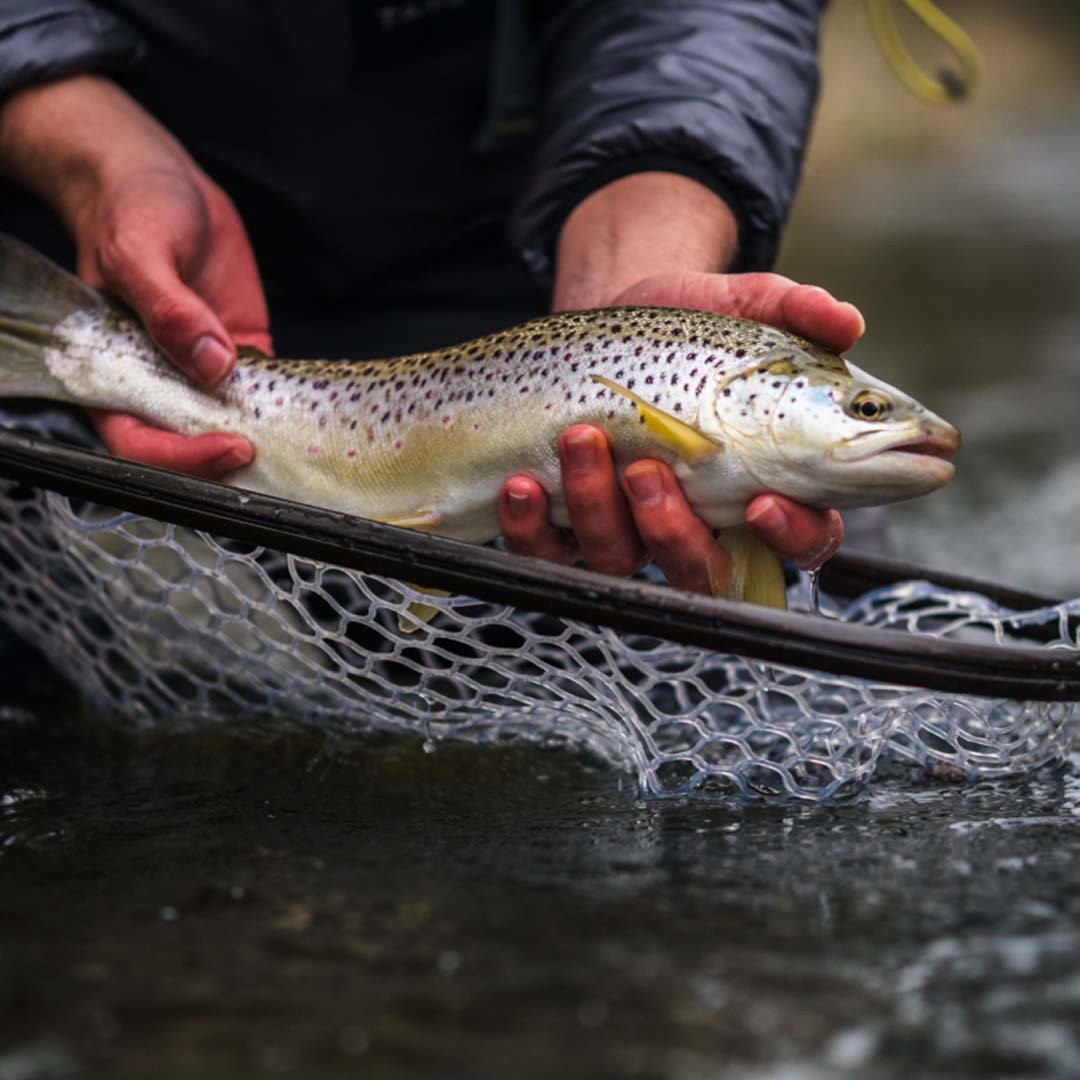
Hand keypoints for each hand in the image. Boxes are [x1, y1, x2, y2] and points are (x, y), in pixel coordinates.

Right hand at [0, 76, 266, 478]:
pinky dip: (288, 407)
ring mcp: (203, 370)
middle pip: (188, 445)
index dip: (180, 456)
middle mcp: (159, 380)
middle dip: (228, 463)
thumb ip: (169, 310)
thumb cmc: (131, 210)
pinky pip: (266, 391)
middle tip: (271, 454)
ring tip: (300, 447)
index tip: (228, 446)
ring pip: (232, 425)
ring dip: (264, 440)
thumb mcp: (138, 252)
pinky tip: (313, 415)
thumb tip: (211, 364)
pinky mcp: (242, 350)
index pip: (138, 439)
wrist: (161, 180)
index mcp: (116, 370)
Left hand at [499, 173, 857, 590]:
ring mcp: (631, 528)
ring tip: (581, 440)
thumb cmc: (695, 323)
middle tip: (648, 471)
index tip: (764, 503)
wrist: (613, 313)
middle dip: (673, 532)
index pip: (804, 538)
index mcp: (767, 482)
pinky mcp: (568, 525)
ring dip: (597, 510)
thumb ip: (798, 311)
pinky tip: (522, 484)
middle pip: (702, 569)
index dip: (792, 537)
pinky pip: (549, 554)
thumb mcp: (745, 305)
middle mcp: (702, 520)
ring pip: (621, 560)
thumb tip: (846, 322)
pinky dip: (531, 527)